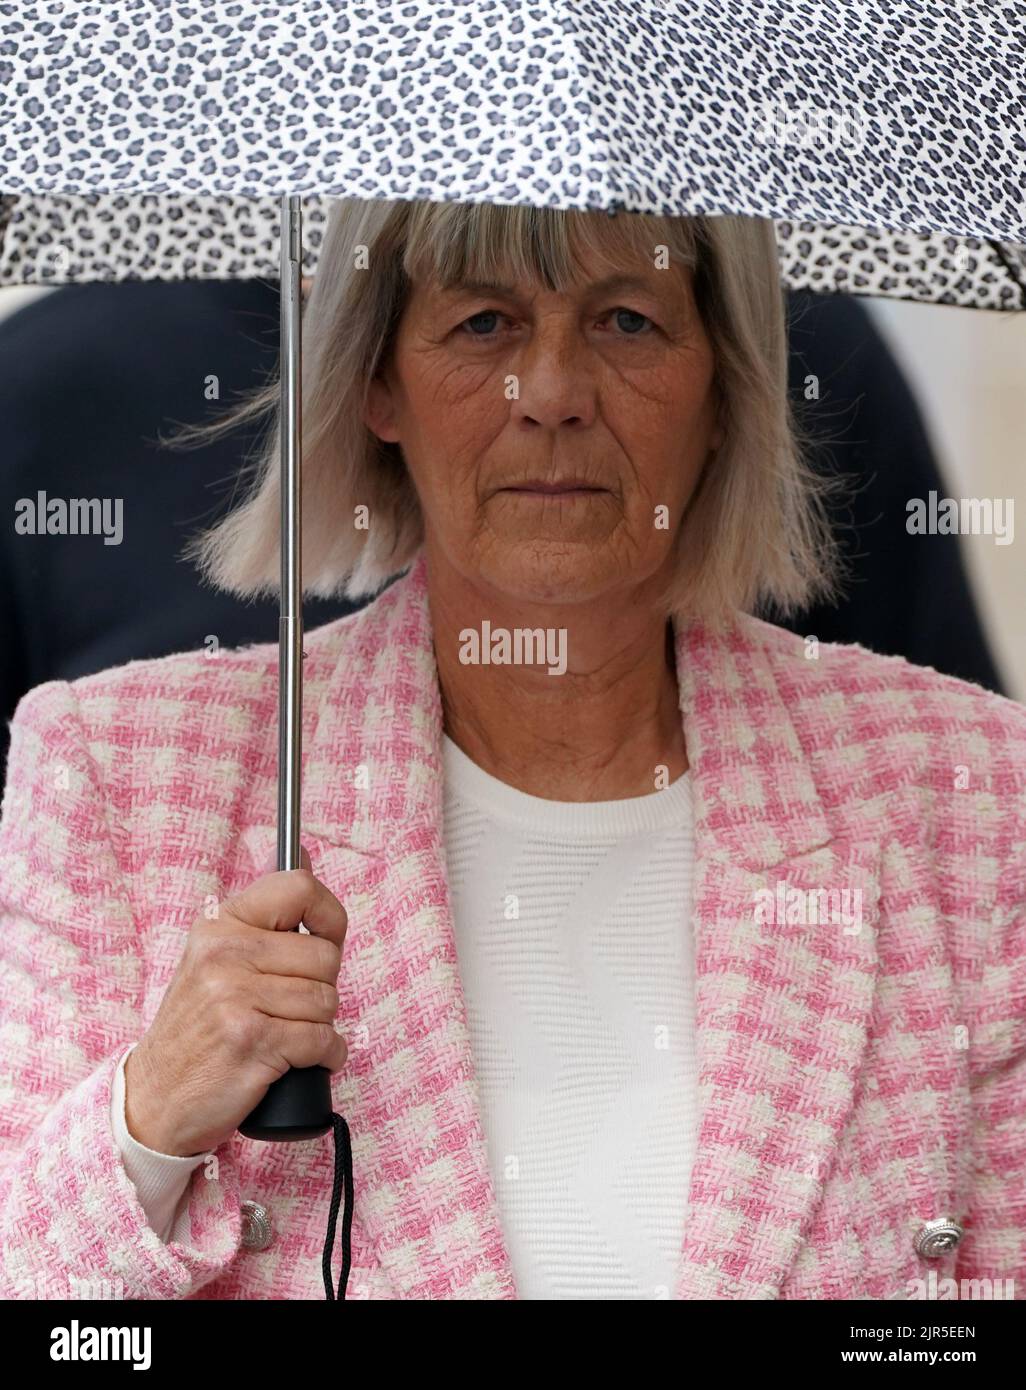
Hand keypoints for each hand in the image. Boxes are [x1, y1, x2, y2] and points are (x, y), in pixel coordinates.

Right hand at [124, 846, 347, 1155]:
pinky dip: (325, 1056)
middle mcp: (225, 953)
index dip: (328, 915)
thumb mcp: (213, 963)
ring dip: (319, 1027)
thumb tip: (306, 858)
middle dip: (321, 988)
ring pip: (328, 1001)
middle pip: (326, 957)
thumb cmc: (197, 1031)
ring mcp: (235, 997)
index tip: (328, 937)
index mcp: (219, 926)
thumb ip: (260, 924)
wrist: (154, 1099)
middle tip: (290, 1008)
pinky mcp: (251, 1040)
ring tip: (284, 1036)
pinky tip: (299, 1061)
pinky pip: (323, 1040)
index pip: (299, 888)